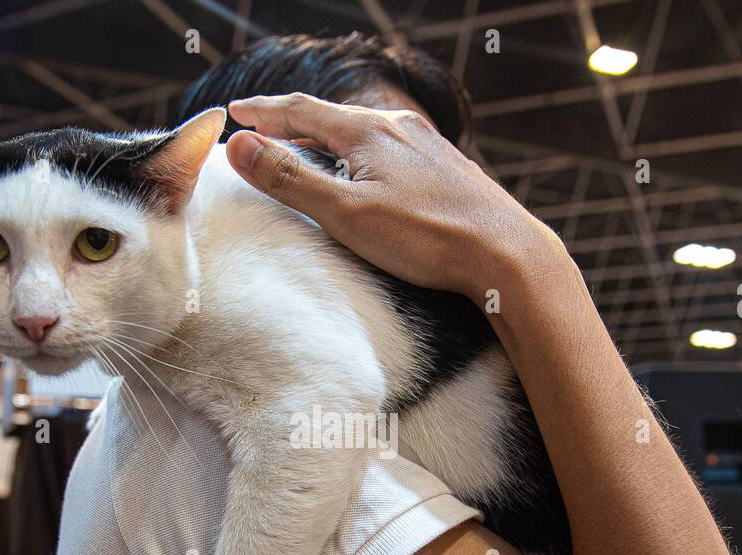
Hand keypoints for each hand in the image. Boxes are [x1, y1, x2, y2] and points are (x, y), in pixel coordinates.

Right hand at [225, 93, 557, 299]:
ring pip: (364, 135)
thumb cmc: (426, 238)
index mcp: (369, 131)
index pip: (301, 110)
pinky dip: (360, 158)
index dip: (263, 111)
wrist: (507, 255)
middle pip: (333, 119)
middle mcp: (400, 128)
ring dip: (327, 141)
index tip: (235, 112)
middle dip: (293, 124)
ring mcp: (427, 147)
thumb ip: (289, 179)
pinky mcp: (446, 171)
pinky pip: (390, 153)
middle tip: (262, 131)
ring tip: (305, 154)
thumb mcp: (345, 213)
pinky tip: (365, 179)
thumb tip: (239, 145)